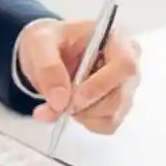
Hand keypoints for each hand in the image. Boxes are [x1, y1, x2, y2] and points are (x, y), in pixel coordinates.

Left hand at [17, 19, 140, 134]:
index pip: (125, 66)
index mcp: (116, 40)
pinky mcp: (115, 106)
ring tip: (58, 103)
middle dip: (85, 106)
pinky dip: (84, 122)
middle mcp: (126, 65)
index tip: (74, 98)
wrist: (46, 54)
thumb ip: (48, 67)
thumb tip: (60, 101)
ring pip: (112, 114)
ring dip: (82, 115)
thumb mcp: (39, 43)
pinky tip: (70, 108)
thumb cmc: (49, 40)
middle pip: (119, 96)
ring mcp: (123, 88)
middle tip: (56, 104)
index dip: (101, 85)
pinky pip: (106, 125)